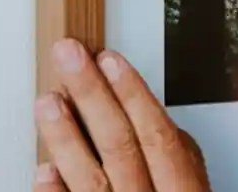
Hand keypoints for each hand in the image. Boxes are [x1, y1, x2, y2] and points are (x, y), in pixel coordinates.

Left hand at [34, 39, 209, 191]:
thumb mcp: (194, 189)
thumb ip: (179, 157)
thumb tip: (156, 116)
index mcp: (181, 189)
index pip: (156, 133)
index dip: (133, 93)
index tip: (109, 60)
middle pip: (120, 144)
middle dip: (93, 96)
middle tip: (70, 59)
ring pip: (90, 177)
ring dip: (66, 136)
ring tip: (48, 102)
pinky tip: (43, 168)